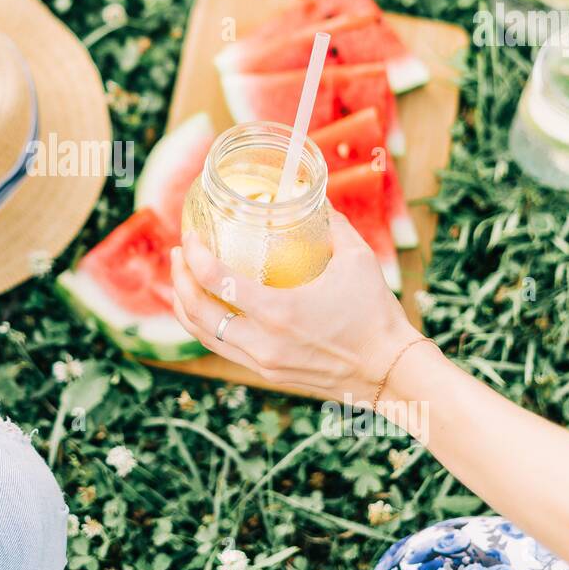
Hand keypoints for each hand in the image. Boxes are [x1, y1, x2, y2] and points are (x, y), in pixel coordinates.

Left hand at [170, 211, 419, 402]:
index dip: (195, 254)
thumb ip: (332, 223)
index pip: (216, 280)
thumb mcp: (357, 259)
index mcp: (279, 311)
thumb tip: (313, 196)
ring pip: (203, 335)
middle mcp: (263, 341)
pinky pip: (222, 349)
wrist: (389, 372)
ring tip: (182, 280)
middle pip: (197, 311)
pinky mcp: (266, 373)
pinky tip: (206, 309)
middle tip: (179, 254)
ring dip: (185, 306)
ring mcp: (261, 362)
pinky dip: (204, 327)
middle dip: (179, 280)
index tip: (190, 236)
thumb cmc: (376, 314)